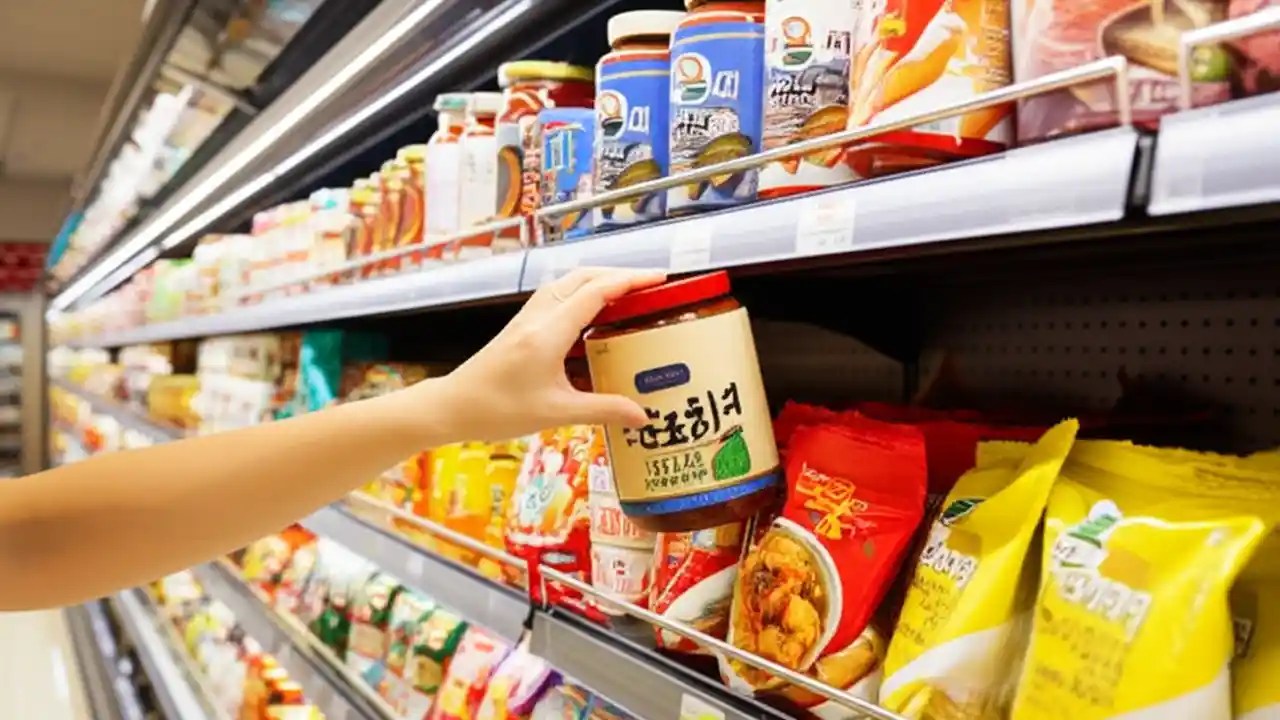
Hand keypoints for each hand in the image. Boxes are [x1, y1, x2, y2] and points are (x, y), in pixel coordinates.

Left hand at [428, 267, 665, 441]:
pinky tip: (593, 315)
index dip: (630, 280)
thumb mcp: (556, 413)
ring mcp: (527, 319)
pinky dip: (582, 296)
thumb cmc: (498, 410)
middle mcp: (538, 317)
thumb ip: (602, 410)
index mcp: (549, 332)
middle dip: (619, 275)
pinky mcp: (522, 327)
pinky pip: (558, 298)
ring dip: (599, 282)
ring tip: (628, 295)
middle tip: (650, 286)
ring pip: (568, 284)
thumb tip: (642, 416)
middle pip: (583, 278)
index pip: (596, 291)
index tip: (659, 279)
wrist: (452, 406)